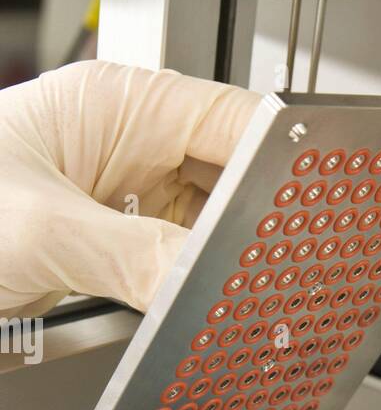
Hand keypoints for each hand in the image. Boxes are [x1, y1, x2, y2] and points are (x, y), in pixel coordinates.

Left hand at [0, 60, 258, 317]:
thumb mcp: (45, 232)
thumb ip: (137, 259)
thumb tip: (207, 283)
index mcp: (117, 105)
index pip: (233, 118)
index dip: (279, 159)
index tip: (306, 210)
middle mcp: (127, 146)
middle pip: (232, 177)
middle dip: (254, 219)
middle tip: (272, 265)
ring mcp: (124, 197)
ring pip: (209, 225)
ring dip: (219, 258)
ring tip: (229, 288)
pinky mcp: (115, 246)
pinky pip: (176, 262)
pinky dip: (189, 285)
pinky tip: (194, 305)